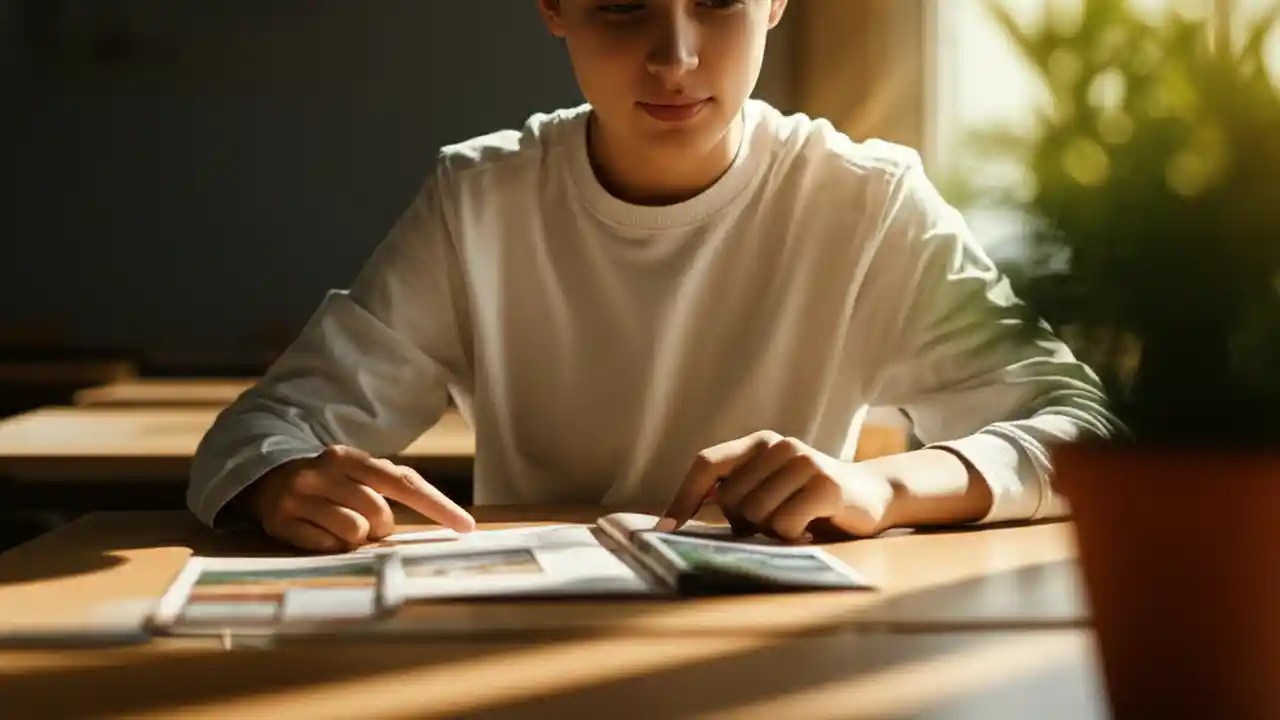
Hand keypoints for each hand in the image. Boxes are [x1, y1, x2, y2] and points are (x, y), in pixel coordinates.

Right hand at [245, 445, 475, 551]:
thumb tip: (434, 519)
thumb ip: (391, 487)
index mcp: (351, 457)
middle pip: (378, 513)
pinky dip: (330, 546)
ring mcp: (299, 495)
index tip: (465, 526)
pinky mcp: (280, 521)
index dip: (437, 506)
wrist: (265, 479)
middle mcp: (324, 471)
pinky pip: (325, 547)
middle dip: (380, 527)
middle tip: (366, 524)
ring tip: (342, 528)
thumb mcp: (358, 475)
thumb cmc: (330, 483)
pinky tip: (319, 533)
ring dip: (356, 539)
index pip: (403, 482)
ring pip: (354, 533)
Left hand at [658, 431, 896, 541]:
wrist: (874, 496)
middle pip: (731, 499)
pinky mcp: (826, 484)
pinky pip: (784, 525)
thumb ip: (735, 494)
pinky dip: (794, 537)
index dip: (683, 497)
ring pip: (756, 516)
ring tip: (797, 522)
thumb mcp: (769, 489)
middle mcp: (779, 445)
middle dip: (744, 524)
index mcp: (759, 443)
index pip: (706, 464)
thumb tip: (677, 520)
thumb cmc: (810, 501)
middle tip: (774, 523)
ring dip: (773, 532)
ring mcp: (804, 461)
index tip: (664, 529)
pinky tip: (813, 528)